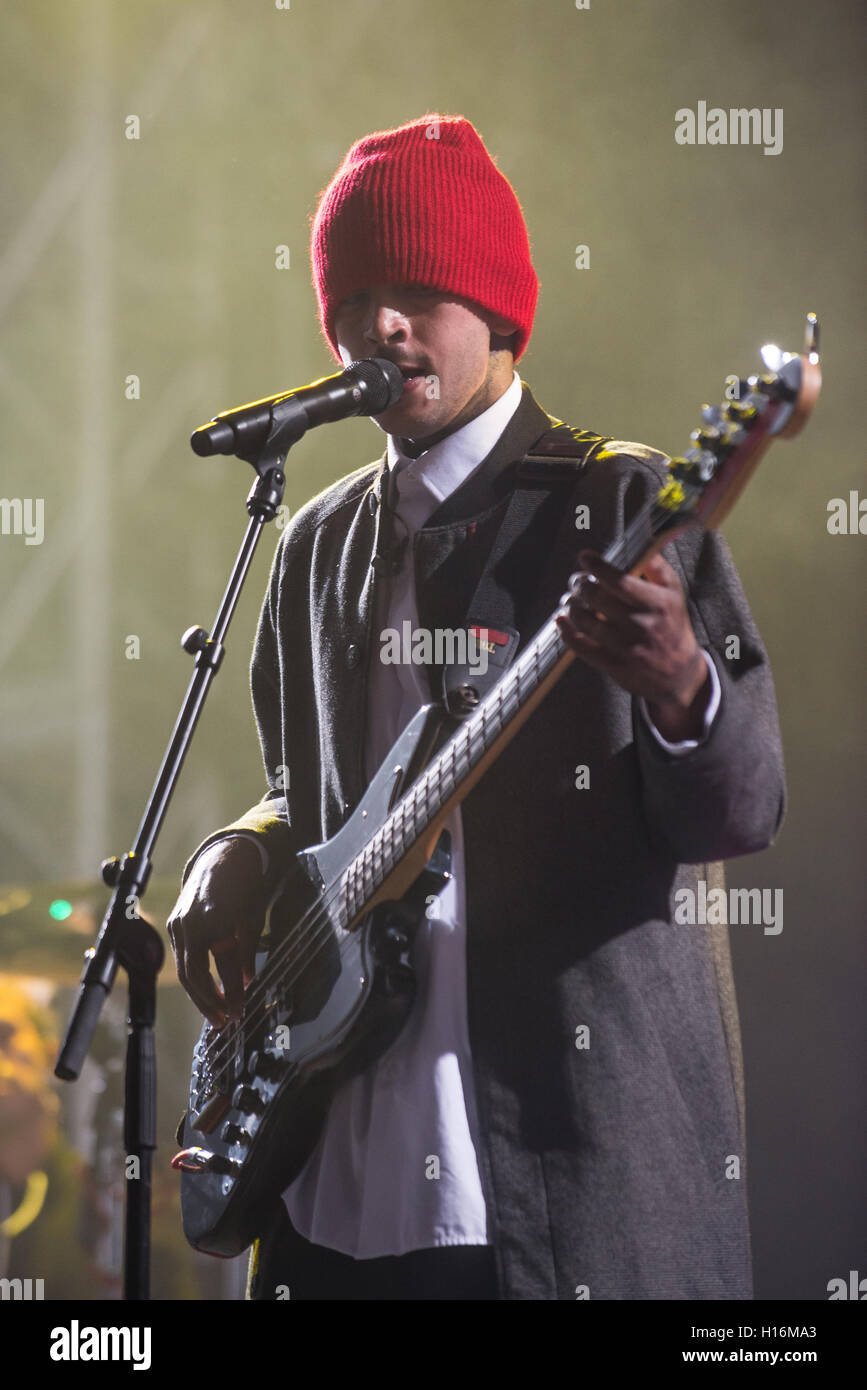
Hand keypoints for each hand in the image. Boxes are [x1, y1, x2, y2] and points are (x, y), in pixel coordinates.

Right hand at [166, 837, 269, 1026]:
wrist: (220, 859)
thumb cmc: (244, 887)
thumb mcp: (254, 916)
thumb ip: (248, 949)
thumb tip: (247, 982)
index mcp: (217, 915)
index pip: (223, 963)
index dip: (233, 989)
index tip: (242, 1009)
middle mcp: (192, 921)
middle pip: (195, 973)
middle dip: (211, 1001)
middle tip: (227, 1021)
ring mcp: (178, 923)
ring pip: (184, 970)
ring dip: (200, 997)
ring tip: (217, 1016)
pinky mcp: (173, 926)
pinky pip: (181, 960)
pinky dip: (194, 980)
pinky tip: (207, 995)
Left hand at [555, 549, 710, 740]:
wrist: (679, 675)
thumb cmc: (672, 627)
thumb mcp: (674, 595)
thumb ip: (657, 568)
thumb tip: (641, 542)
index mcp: (658, 604)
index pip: (620, 581)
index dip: (598, 567)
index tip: (585, 557)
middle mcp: (642, 625)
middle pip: (598, 598)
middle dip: (580, 585)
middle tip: (577, 582)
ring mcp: (627, 648)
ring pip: (586, 622)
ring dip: (572, 607)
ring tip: (570, 600)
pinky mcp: (615, 666)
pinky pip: (582, 647)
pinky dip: (567, 632)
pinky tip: (562, 621)